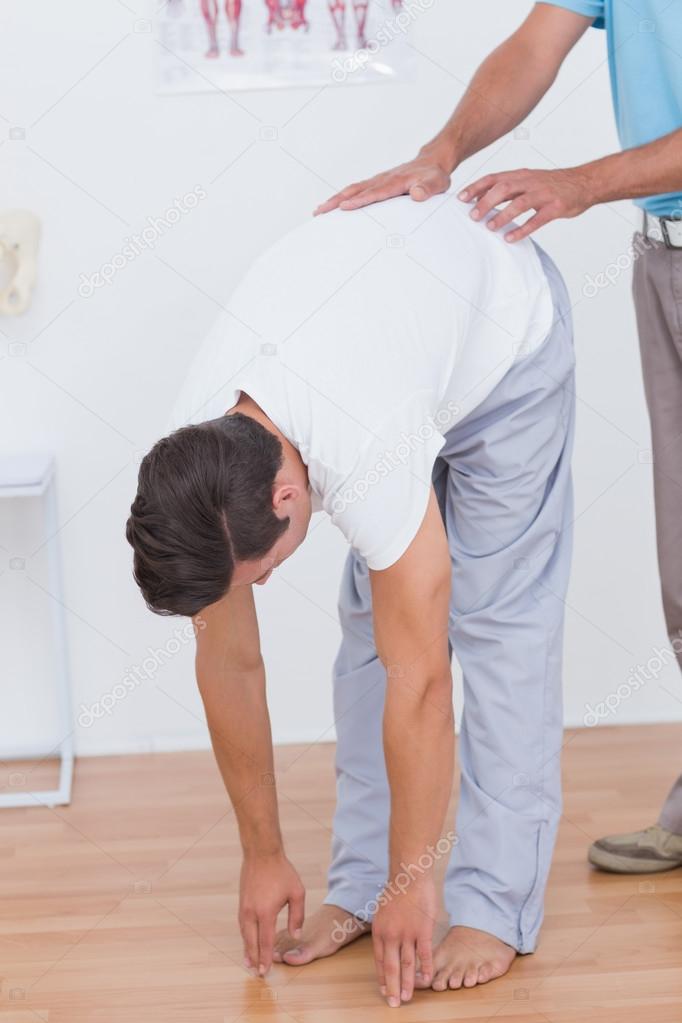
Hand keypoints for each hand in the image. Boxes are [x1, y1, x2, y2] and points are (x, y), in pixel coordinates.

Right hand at [239, 851, 304, 975]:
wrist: (262, 853)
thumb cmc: (282, 871)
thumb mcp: (296, 892)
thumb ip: (297, 916)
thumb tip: (296, 935)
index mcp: (266, 912)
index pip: (265, 942)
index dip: (266, 958)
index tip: (266, 972)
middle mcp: (251, 912)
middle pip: (251, 942)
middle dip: (254, 959)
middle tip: (256, 973)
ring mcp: (244, 907)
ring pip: (244, 934)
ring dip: (247, 949)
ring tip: (248, 963)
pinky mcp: (242, 902)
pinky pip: (242, 925)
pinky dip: (245, 937)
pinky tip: (247, 941)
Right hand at [314, 148, 452, 214]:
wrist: (432, 162)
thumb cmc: (434, 176)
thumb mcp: (436, 183)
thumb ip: (427, 188)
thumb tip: (416, 194)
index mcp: (394, 182)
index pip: (373, 193)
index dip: (359, 201)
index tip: (343, 208)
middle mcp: (382, 180)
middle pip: (355, 191)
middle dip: (336, 201)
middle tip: (319, 212)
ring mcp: (377, 181)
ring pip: (352, 190)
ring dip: (334, 200)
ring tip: (319, 211)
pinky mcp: (376, 184)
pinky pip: (356, 191)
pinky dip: (342, 198)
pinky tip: (333, 206)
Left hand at [372, 877, 435, 1006]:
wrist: (409, 876)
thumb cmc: (396, 891)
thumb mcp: (382, 912)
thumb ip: (385, 930)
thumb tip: (386, 945)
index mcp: (379, 932)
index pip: (379, 961)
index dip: (382, 978)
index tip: (385, 991)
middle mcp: (391, 936)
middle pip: (391, 968)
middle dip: (393, 988)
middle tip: (394, 1004)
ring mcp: (407, 934)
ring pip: (408, 965)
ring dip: (408, 984)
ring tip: (408, 998)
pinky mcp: (423, 931)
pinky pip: (425, 955)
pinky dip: (426, 969)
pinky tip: (427, 979)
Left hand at [459, 165, 594, 241]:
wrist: (584, 182)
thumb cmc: (552, 184)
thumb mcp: (528, 181)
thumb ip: (508, 189)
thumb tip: (482, 200)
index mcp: (521, 175)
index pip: (494, 178)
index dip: (476, 187)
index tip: (461, 198)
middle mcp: (530, 182)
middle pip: (503, 189)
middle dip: (486, 202)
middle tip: (473, 216)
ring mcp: (544, 194)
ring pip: (519, 202)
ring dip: (503, 215)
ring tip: (490, 228)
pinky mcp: (555, 207)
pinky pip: (537, 219)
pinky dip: (522, 229)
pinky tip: (511, 238)